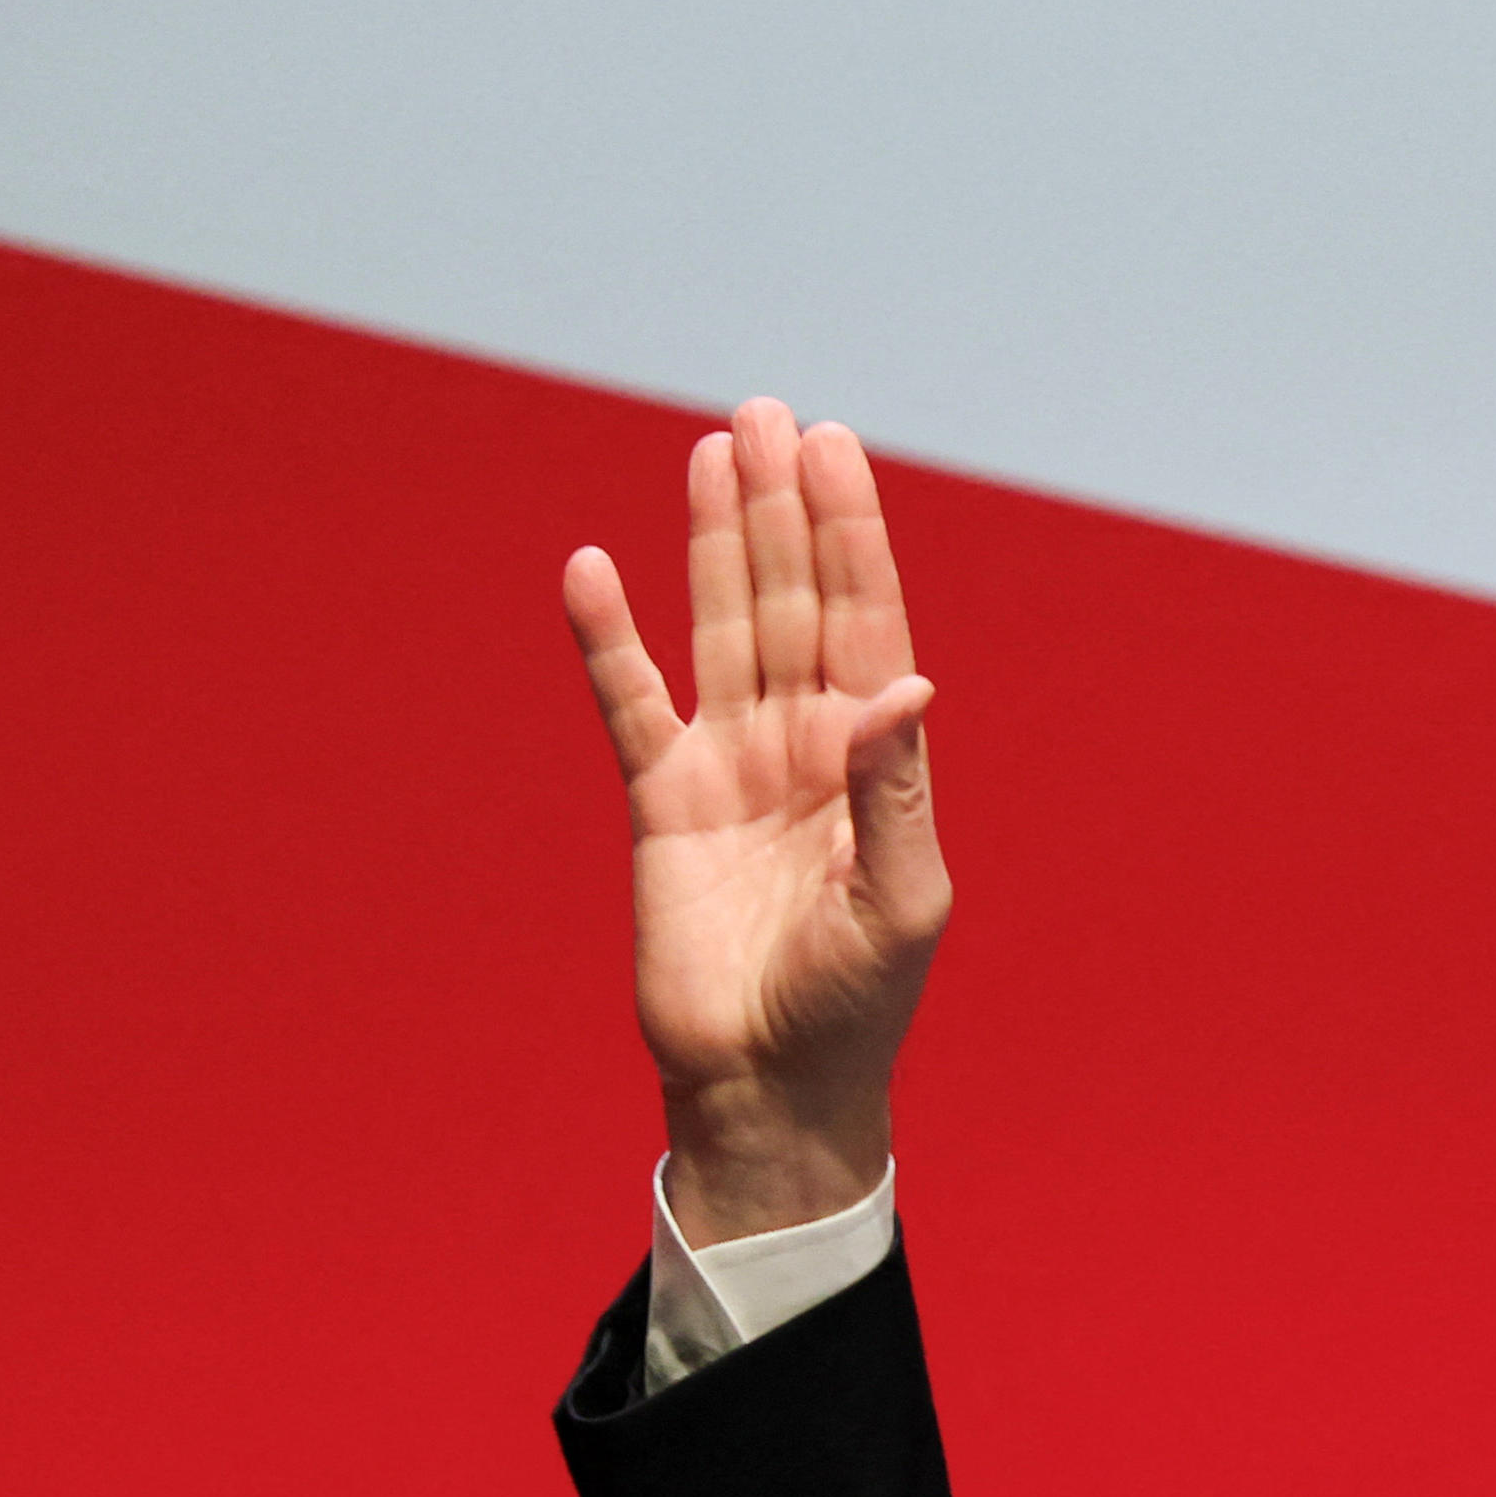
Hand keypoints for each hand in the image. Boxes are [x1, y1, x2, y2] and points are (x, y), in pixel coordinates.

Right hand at [560, 401, 948, 1245]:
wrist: (769, 1084)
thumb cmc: (855, 1003)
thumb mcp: (899, 901)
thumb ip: (898, 790)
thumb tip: (904, 682)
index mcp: (875, 758)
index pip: (865, 620)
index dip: (851, 533)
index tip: (835, 447)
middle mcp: (805, 744)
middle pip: (792, 600)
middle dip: (783, 508)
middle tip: (767, 412)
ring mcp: (732, 766)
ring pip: (723, 627)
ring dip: (718, 541)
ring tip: (713, 447)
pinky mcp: (663, 803)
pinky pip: (631, 702)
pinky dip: (609, 638)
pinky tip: (591, 566)